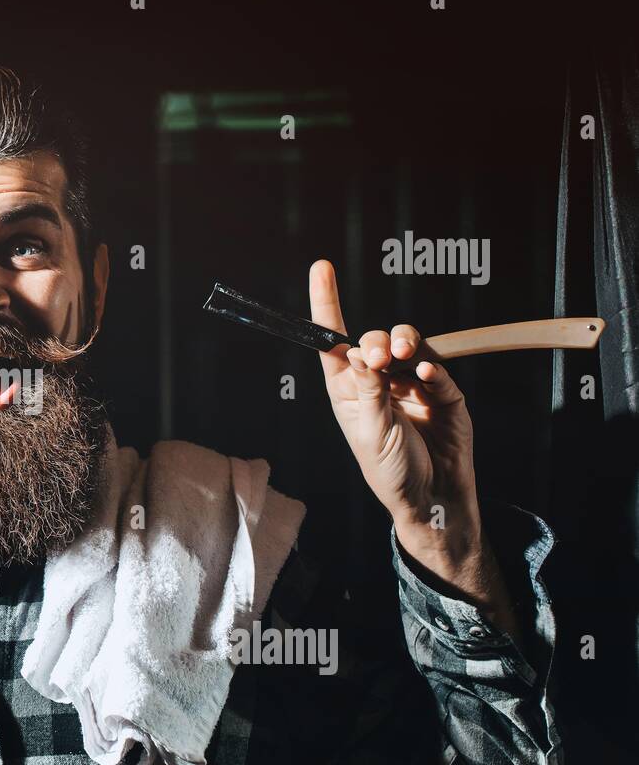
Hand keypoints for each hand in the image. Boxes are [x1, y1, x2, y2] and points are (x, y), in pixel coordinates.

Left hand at [307, 260, 498, 599]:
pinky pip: (437, 366)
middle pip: (372, 339)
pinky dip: (431, 365)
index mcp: (348, 390)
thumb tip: (360, 353)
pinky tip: (424, 375)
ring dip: (402, 342)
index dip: (327, 303)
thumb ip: (368, 393)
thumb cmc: (392, 470)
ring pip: (406, 344)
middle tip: (379, 356)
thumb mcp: (372, 434)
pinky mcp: (443, 391)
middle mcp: (377, 381)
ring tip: (400, 355)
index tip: (322, 267)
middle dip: (374, 340)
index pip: (333, 341)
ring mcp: (411, 383)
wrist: (433, 497)